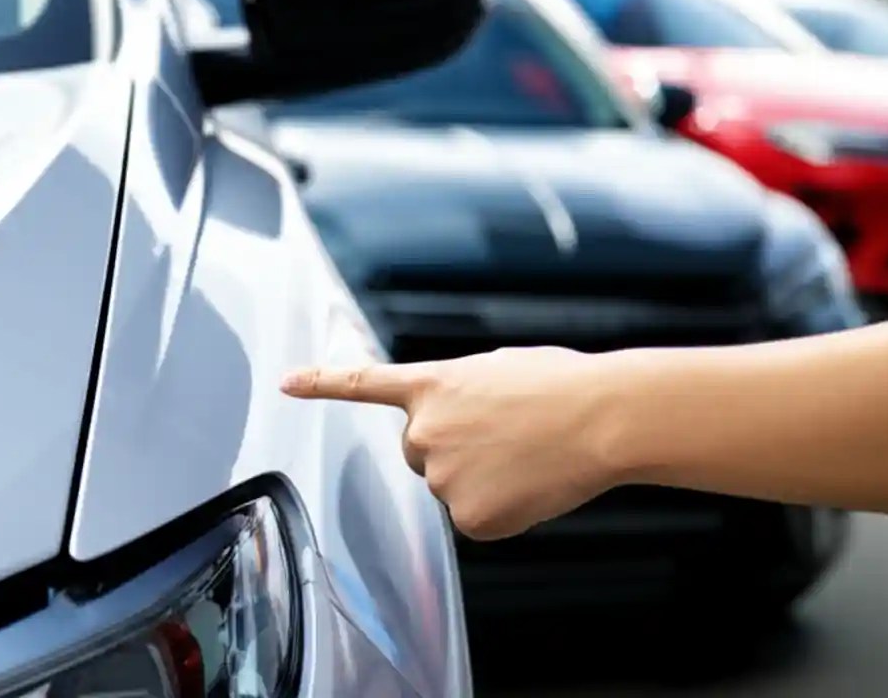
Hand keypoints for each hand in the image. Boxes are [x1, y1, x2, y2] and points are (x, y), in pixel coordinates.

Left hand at [281, 348, 630, 540]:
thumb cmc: (562, 386)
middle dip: (452, 448)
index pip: (362, 384)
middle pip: (420, 453)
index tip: (286, 383)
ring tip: (526, 455)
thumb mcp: (498, 370)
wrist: (601, 417)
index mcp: (432, 386)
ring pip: (450, 486)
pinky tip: (530, 485)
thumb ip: (462, 393)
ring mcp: (441, 477)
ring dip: (480, 477)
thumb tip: (462, 422)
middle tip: (502, 436)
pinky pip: (475, 518)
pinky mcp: (468, 517)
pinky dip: (501, 508)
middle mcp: (423, 431)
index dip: (321, 383)